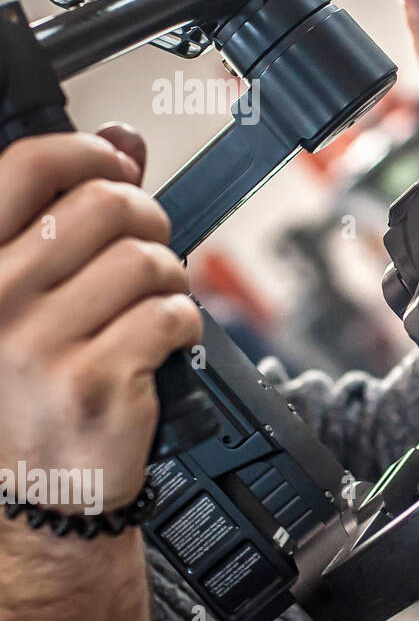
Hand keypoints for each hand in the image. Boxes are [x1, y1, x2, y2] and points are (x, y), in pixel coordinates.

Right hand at [0, 125, 201, 512]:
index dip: (92, 153)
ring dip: (170, 280)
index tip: (118, 167)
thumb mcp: (33, 290)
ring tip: (152, 307)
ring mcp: (40, 341)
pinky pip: (173, 315)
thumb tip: (122, 137)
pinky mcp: (93, 378)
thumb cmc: (37, 378)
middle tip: (147, 255)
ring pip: (149, 260)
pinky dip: (186, 324)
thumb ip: (70, 211)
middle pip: (108, 204)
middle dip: (149, 222)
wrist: (42, 482)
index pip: (30, 165)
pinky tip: (164, 343)